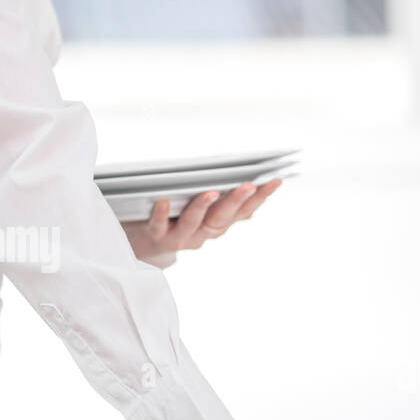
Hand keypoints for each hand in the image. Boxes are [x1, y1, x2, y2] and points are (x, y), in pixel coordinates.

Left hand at [123, 179, 282, 267]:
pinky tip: (163, 200)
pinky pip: (159, 225)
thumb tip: (239, 173)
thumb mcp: (201, 210)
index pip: (244, 211)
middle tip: (249, 185)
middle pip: (222, 218)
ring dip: (203, 207)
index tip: (275, 180)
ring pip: (194, 223)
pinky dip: (161, 213)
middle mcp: (202, 234)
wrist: (144, 246)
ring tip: (211, 192)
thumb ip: (219, 197)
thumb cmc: (175, 218)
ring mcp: (180, 237)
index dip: (261, 198)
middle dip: (237, 201)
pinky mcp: (156, 236)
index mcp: (217, 225)